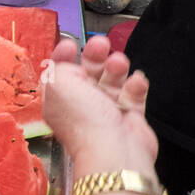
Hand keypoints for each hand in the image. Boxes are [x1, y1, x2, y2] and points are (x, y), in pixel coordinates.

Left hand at [42, 35, 157, 178]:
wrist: (115, 151)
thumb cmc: (84, 122)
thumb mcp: (58, 84)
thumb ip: (59, 67)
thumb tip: (70, 65)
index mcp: (58, 100)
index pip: (59, 73)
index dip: (63, 56)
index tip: (71, 44)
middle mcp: (80, 106)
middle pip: (87, 73)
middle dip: (94, 56)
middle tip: (101, 44)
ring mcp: (106, 112)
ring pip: (112, 81)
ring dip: (116, 68)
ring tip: (119, 63)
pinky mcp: (129, 118)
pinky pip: (134, 95)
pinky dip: (136, 85)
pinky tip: (136, 80)